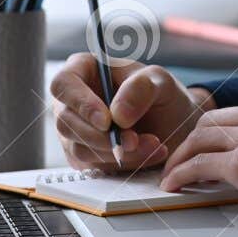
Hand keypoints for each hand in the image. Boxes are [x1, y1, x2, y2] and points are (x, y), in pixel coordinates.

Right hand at [49, 56, 208, 171]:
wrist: (174, 124)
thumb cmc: (161, 94)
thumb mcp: (160, 81)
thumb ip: (140, 89)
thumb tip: (117, 114)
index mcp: (83, 70)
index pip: (63, 84)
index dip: (80, 104)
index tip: (106, 121)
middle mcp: (73, 101)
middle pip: (67, 122)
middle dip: (102, 137)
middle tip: (135, 140)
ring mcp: (76, 130)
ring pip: (80, 148)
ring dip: (116, 152)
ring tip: (152, 145)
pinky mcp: (85, 155)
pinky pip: (93, 166)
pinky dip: (122, 164)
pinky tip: (147, 154)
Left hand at [160, 90, 237, 220]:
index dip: (225, 128)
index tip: (218, 141)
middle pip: (213, 120)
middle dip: (196, 137)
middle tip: (187, 153)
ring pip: (199, 138)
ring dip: (182, 154)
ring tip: (172, 170)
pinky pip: (198, 164)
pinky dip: (180, 173)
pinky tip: (173, 183)